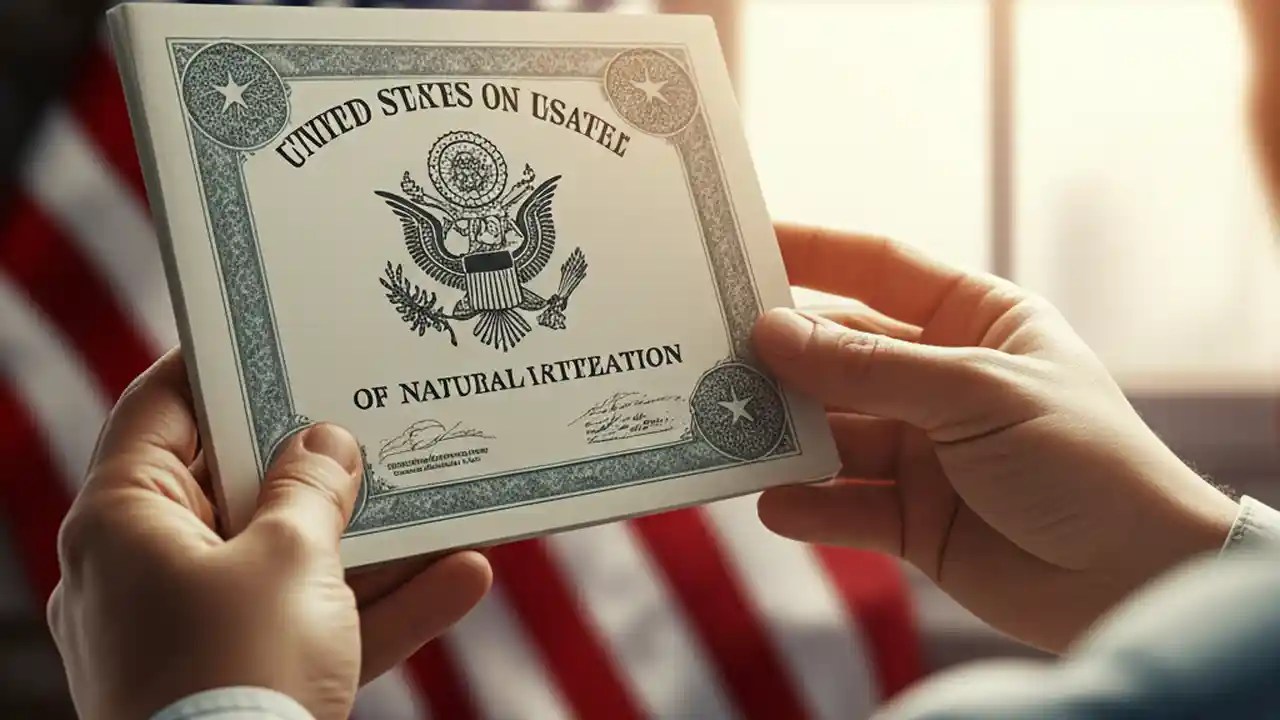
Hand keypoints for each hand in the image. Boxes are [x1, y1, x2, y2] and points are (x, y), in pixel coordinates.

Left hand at [48, 350, 491, 719]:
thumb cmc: (239, 670)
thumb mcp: (289, 557)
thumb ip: (312, 487)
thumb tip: (326, 443)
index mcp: (124, 520)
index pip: (160, 409)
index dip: (219, 363)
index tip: (275, 331)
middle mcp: (146, 570)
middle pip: (239, 487)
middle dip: (322, 460)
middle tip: (375, 410)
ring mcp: (193, 631)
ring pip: (292, 562)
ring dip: (374, 538)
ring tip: (447, 496)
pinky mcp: (239, 682)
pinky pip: (314, 627)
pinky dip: (380, 607)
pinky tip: (463, 577)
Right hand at [752, 224, 1238, 651]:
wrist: (1135, 580)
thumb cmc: (1082, 459)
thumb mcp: (976, 393)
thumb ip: (869, 368)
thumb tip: (770, 332)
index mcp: (974, 322)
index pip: (878, 268)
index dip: (812, 252)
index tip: (741, 241)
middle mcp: (939, 380)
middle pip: (839, 355)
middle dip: (781, 357)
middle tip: (706, 350)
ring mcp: (922, 452)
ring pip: (832, 434)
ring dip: (785, 436)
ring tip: (724, 431)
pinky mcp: (911, 520)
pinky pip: (844, 507)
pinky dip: (809, 507)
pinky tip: (777, 503)